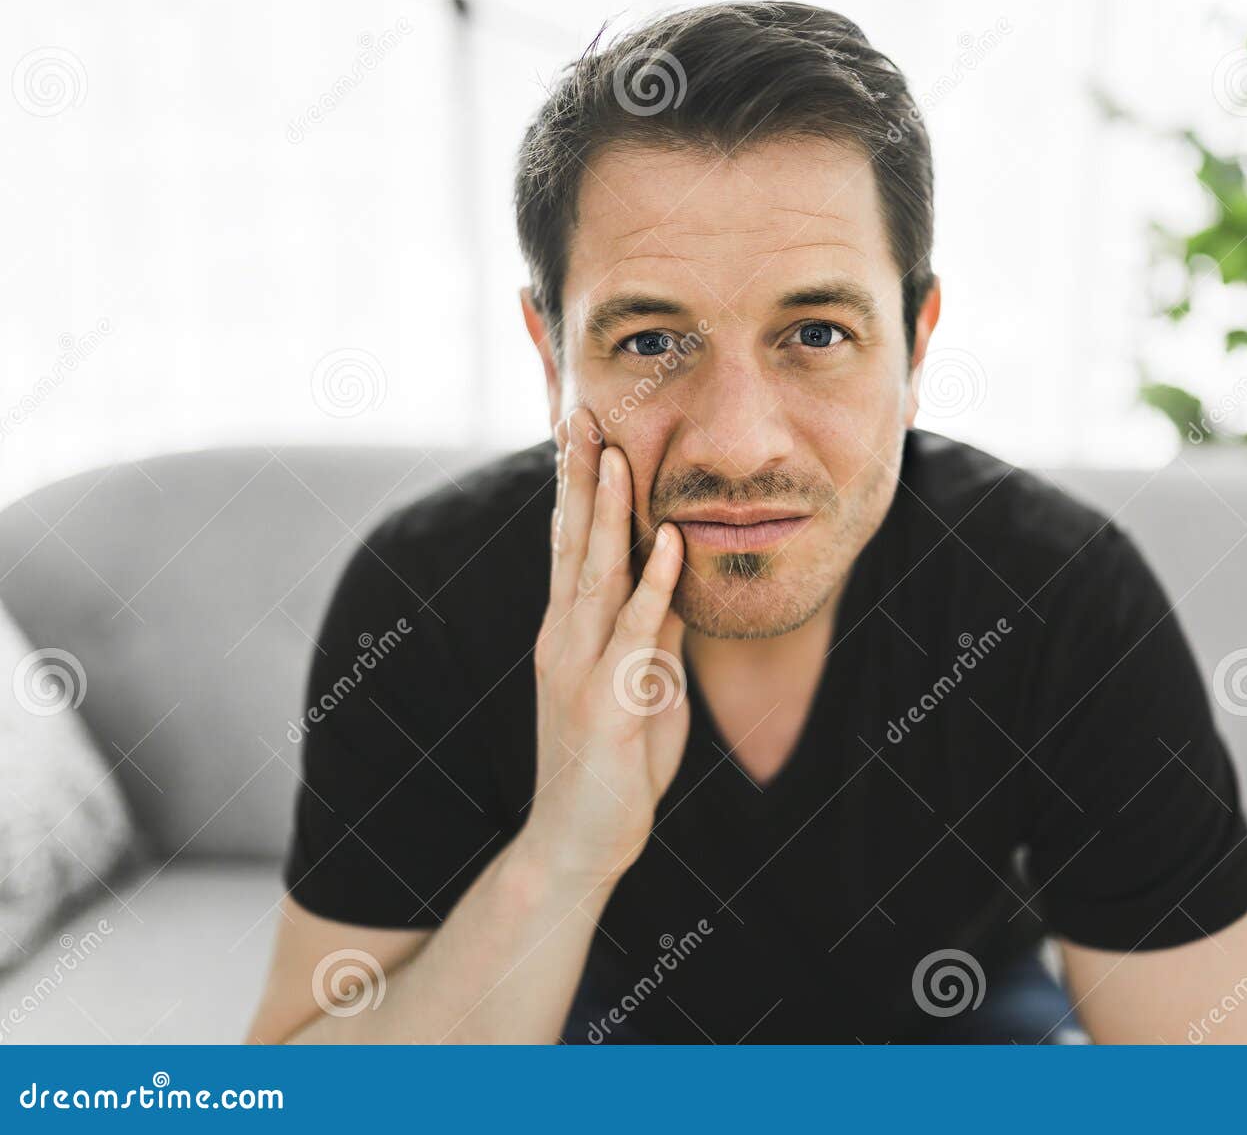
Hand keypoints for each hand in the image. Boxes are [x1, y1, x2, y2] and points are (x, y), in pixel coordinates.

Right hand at [520, 408, 689, 886]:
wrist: (579, 843)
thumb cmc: (614, 764)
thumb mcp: (643, 684)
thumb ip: (654, 631)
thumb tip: (674, 576)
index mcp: (569, 631)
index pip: (570, 544)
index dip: (576, 486)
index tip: (583, 429)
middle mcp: (564, 638)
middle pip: (571, 543)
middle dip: (578, 477)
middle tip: (581, 412)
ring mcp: (579, 668)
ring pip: (595, 575)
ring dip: (607, 513)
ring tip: (615, 454)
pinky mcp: (605, 702)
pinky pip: (636, 631)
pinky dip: (656, 583)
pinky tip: (671, 541)